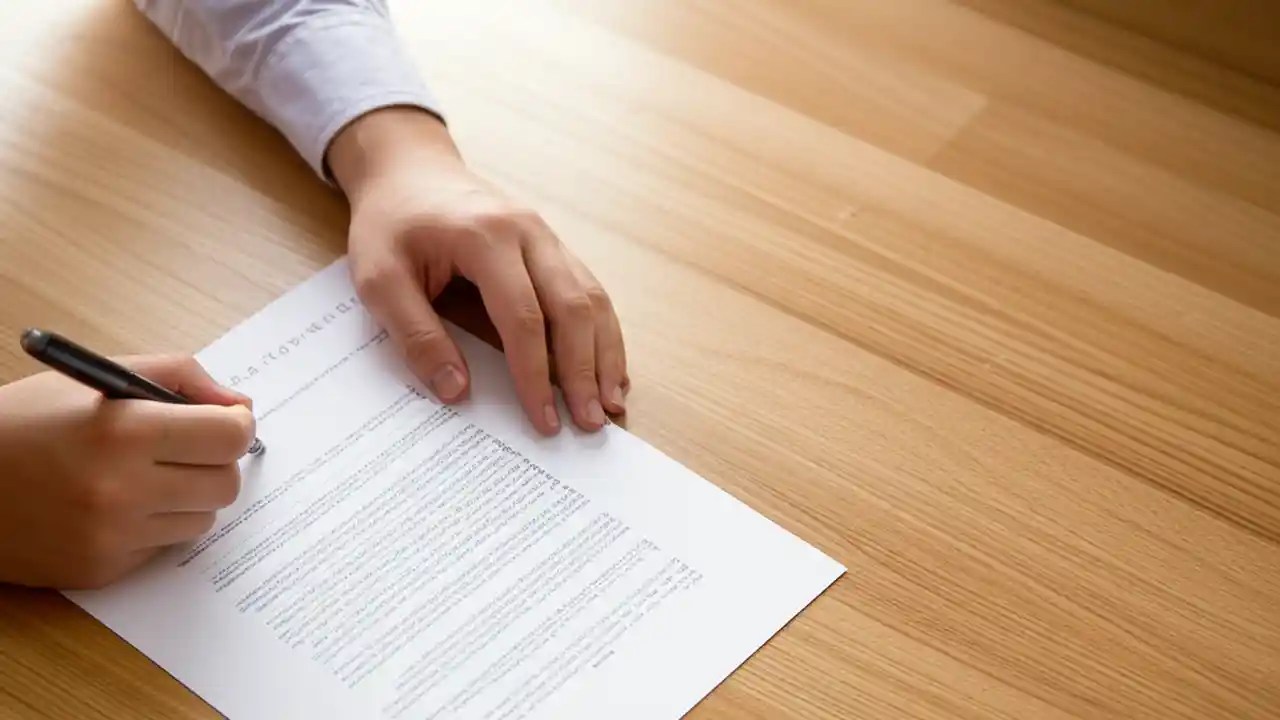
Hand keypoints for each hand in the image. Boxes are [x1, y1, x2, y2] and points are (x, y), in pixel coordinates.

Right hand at [0, 356, 255, 588]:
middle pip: (225, 484)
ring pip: (202, 520)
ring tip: (143, 475)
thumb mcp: (100, 378)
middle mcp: (120, 490)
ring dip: (187, 496)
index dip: (236, 425)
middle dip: (216, 462)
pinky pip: (161, 547)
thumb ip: (181, 378)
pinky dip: (152, 525)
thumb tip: (240, 405)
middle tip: (188, 448)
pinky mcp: (99, 570)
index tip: (227, 421)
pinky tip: (113, 506)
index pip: (229, 437)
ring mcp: (110, 537)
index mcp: (124, 431)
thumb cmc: (27, 421)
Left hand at [328, 108, 627, 434]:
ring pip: (592, 298)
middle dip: (584, 371)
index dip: (536, 373)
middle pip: (573, 307)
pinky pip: (589, 290)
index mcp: (485, 237)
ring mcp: (547, 236)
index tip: (543, 419)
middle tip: (590, 423)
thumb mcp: (378, 278)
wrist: (407, 168)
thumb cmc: (390, 223)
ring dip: (605, 354)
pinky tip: (609, 370)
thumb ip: (415, 334)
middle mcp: (528, 232)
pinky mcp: (552, 247)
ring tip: (611, 404)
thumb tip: (457, 391)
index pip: (523, 316)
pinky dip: (603, 333)